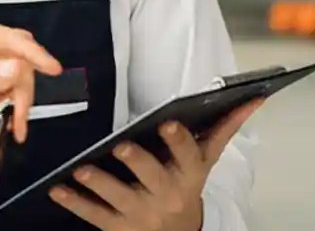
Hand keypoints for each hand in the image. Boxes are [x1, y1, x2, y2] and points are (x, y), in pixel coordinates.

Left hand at [49, 99, 263, 229]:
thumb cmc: (187, 184)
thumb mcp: (206, 160)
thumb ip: (225, 127)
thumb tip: (256, 96)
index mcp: (189, 174)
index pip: (188, 154)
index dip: (178, 140)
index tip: (167, 122)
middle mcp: (167, 195)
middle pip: (153, 178)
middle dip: (138, 162)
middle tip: (120, 146)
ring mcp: (141, 214)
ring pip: (119, 198)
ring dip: (99, 184)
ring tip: (81, 169)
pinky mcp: (118, 228)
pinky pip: (94, 216)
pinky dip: (75, 203)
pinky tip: (57, 189)